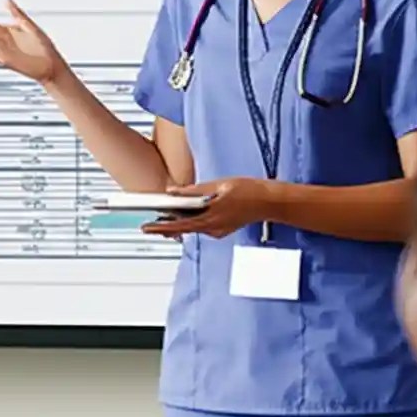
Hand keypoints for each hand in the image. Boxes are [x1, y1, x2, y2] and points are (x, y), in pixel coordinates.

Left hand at [142, 179, 272, 238]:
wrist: (270, 202)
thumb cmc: (249, 192)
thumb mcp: (219, 185)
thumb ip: (194, 190)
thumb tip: (174, 192)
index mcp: (211, 218)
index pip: (180, 225)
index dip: (161, 227)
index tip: (147, 227)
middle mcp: (213, 228)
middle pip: (183, 228)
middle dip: (166, 225)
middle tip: (149, 224)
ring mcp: (218, 230)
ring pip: (192, 227)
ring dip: (178, 222)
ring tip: (163, 216)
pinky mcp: (222, 228)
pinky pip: (202, 225)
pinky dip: (191, 220)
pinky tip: (185, 213)